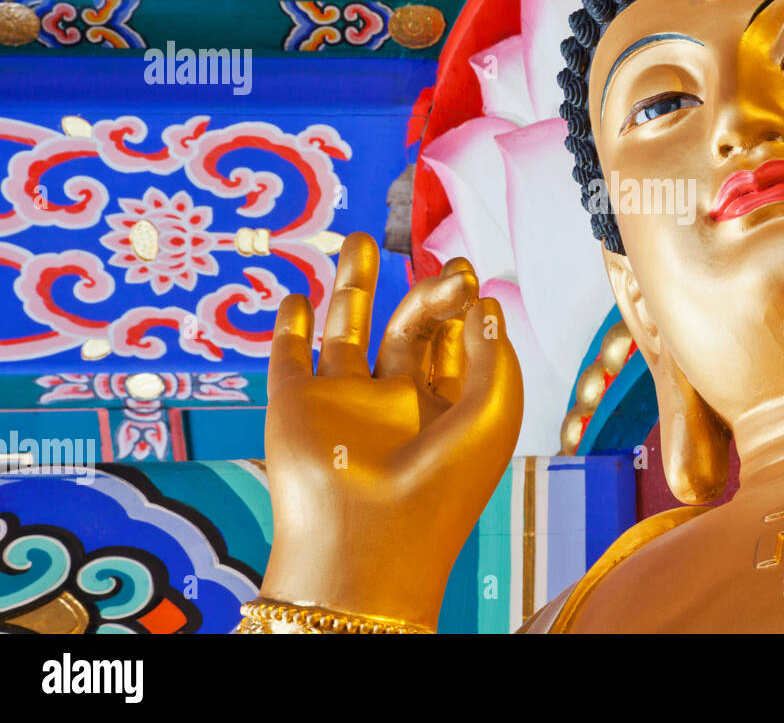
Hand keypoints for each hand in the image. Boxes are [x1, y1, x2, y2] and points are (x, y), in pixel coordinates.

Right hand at [257, 232, 521, 628]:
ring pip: (347, 330)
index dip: (462, 305)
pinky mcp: (296, 404)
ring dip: (352, 286)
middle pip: (408, 330)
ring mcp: (344, 402)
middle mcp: (395, 403)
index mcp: (446, 409)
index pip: (454, 343)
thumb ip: (492, 351)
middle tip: (446, 268)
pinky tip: (297, 298)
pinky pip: (290, 356)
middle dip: (426, 293)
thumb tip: (484, 300)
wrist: (370, 543)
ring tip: (360, 239)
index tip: (468, 275)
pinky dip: (290, 325)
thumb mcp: (494, 412)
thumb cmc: (443, 485)